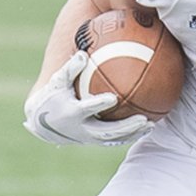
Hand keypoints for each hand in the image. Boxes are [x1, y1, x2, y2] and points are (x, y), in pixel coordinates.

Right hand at [22, 51, 151, 146]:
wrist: (44, 124)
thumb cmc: (54, 97)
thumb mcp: (58, 82)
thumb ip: (70, 68)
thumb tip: (83, 53)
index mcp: (71, 112)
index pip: (86, 109)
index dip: (98, 104)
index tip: (113, 98)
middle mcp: (81, 129)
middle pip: (105, 131)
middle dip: (125, 126)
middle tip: (142, 119)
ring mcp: (89, 138)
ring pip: (114, 139)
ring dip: (133, 133)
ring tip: (151, 125)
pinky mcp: (95, 142)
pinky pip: (115, 141)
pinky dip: (131, 136)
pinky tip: (148, 128)